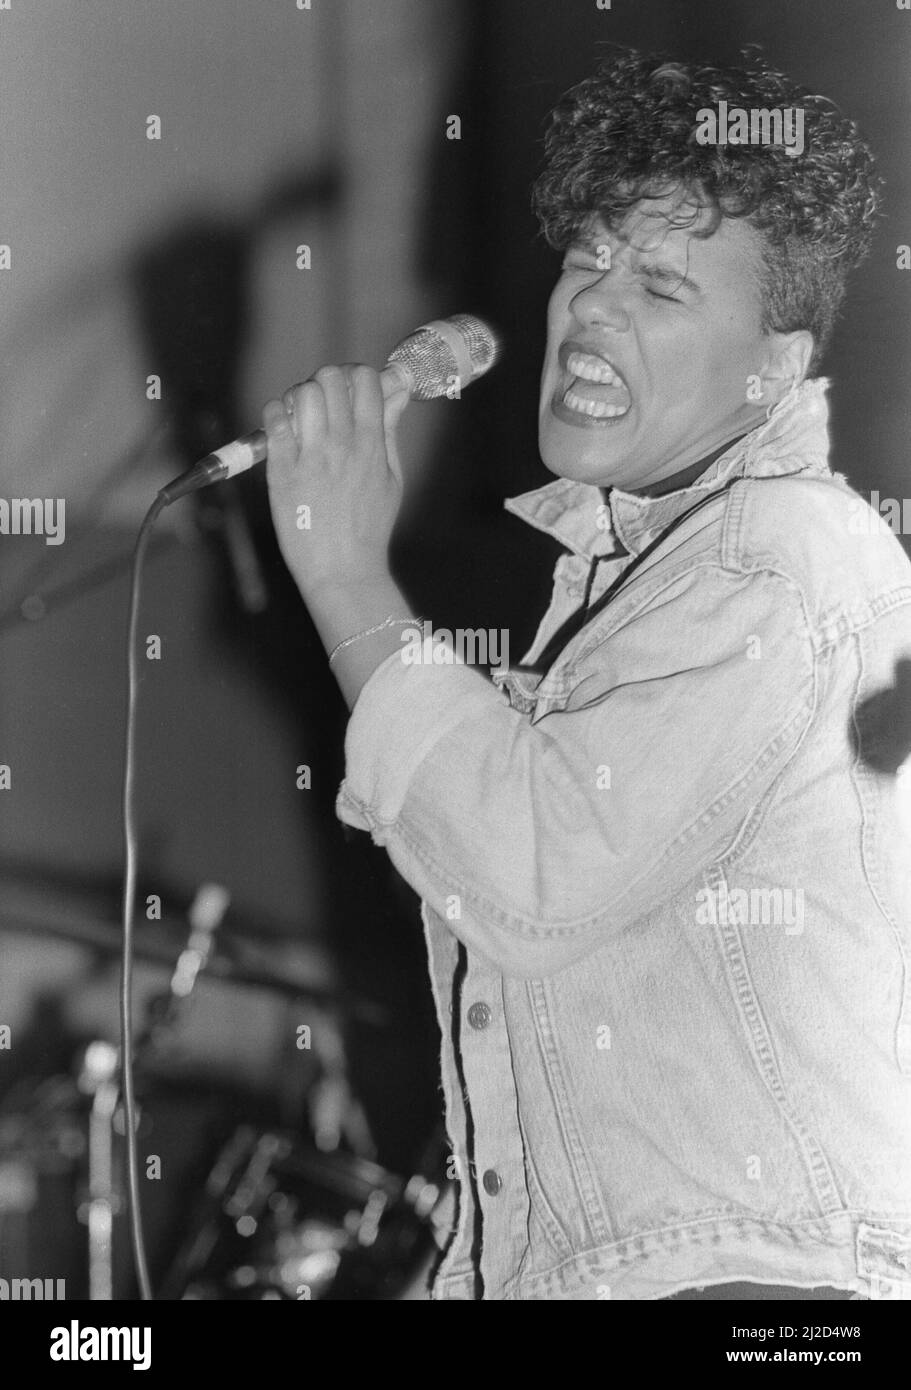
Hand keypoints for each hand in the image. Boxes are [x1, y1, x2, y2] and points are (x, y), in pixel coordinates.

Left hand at [262, 363, 409, 598]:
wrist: (342, 570)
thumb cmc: (369, 528)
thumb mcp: (392, 477)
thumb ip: (389, 430)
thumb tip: (396, 392)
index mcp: (371, 445)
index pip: (365, 379)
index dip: (358, 376)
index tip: (353, 391)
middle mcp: (341, 445)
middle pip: (330, 377)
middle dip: (328, 382)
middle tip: (326, 402)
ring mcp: (309, 457)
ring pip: (301, 392)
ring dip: (301, 396)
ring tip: (302, 416)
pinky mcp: (281, 470)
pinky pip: (273, 420)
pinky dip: (276, 412)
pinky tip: (283, 427)